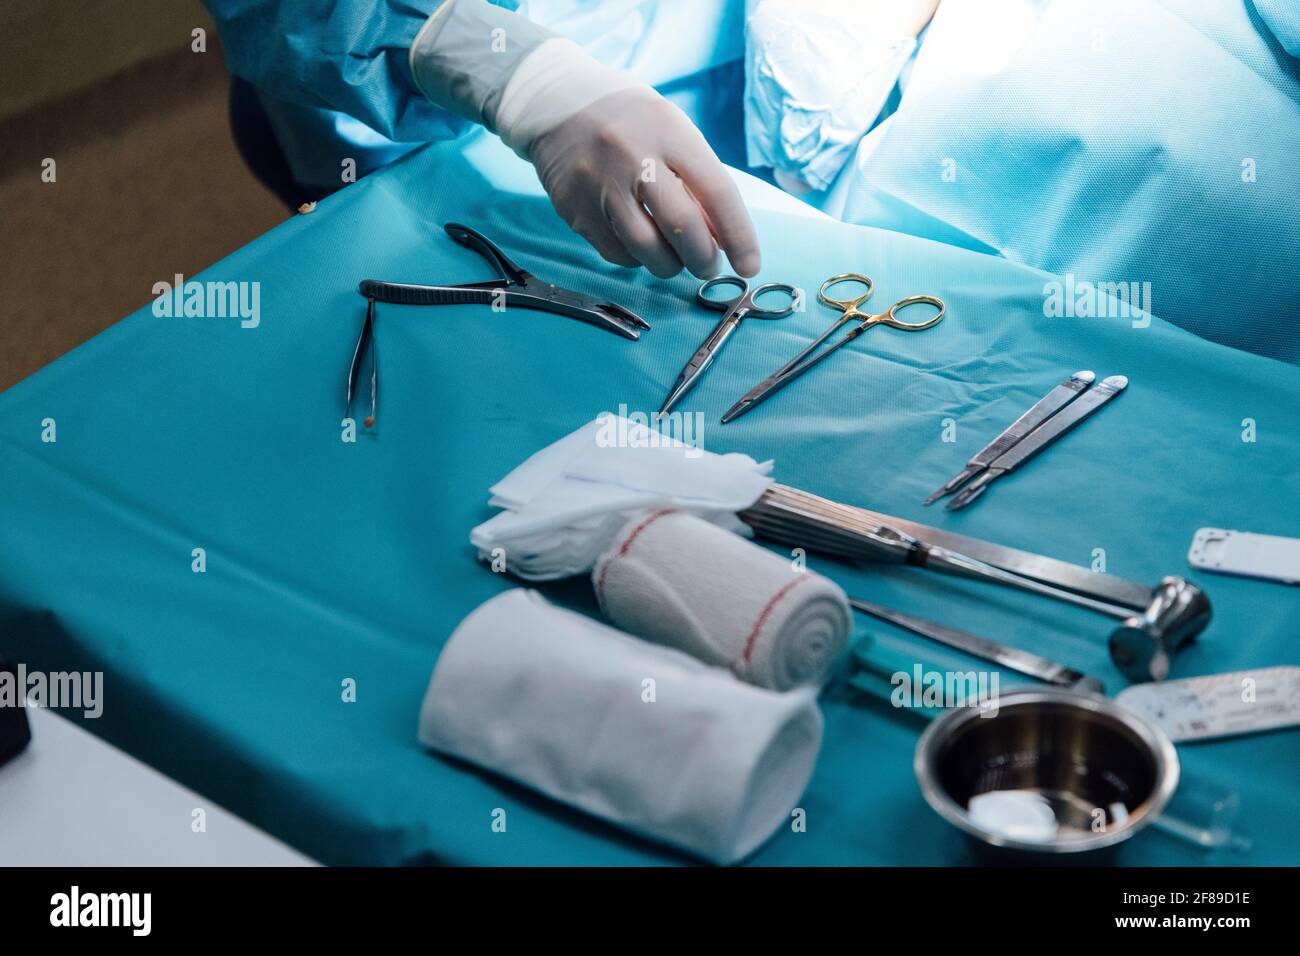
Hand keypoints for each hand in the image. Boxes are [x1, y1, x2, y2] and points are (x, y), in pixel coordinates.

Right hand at [527, 87, 761, 278]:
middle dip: (704, 259)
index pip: (718, 193)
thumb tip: (724, 240)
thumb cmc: (632, 123)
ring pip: (648, 251)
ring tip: (674, 257)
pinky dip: (636, 258)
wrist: (558, 104)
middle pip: (683, 229)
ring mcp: (601, 186)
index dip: (739, 237)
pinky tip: (638, 242)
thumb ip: (698, 181)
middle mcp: (634, 158)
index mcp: (670, 133)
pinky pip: (617, 253)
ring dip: (670, 265)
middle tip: (708, 266)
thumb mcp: (672, 132)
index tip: (749, 264)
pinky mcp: (576, 211)